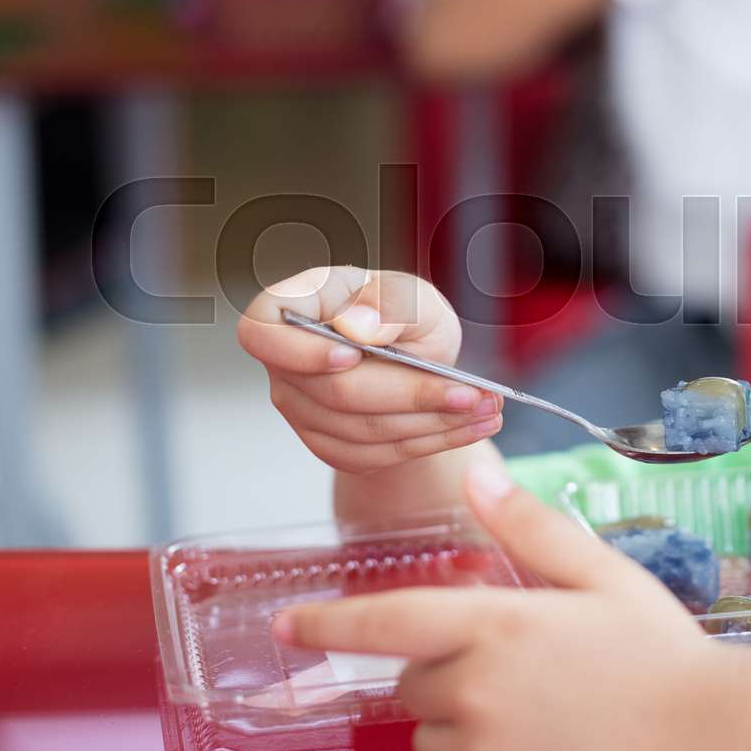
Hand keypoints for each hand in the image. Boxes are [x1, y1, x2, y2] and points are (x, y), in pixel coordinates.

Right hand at [237, 266, 503, 473]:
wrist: (415, 355)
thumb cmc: (402, 313)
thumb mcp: (410, 294)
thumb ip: (388, 303)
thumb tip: (359, 327)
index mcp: (294, 306)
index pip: (263, 333)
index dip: (301, 352)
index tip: (351, 356)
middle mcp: (286, 362)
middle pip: (336, 393)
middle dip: (412, 395)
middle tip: (473, 393)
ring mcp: (302, 408)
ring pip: (362, 431)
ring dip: (432, 425)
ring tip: (488, 410)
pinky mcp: (329, 443)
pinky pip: (375, 455)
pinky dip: (428, 444)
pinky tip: (468, 428)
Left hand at [274, 463, 728, 750]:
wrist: (709, 743)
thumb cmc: (662, 658)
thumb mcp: (603, 575)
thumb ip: (530, 528)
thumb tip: (481, 476)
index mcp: (497, 626)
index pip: (385, 622)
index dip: (328, 624)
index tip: (288, 626)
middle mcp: (477, 693)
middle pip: (411, 681)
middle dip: (444, 668)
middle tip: (517, 663)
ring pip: (432, 734)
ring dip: (461, 720)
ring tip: (537, 710)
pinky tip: (539, 745)